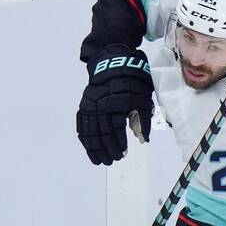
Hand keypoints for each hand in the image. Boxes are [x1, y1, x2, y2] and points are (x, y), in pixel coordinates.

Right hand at [77, 45, 153, 165]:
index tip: (123, 153)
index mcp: (115, 104)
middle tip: (113, 160)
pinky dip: (85, 139)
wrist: (114, 65)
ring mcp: (89, 106)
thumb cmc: (132, 83)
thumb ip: (143, 120)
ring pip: (90, 132)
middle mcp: (100, 106)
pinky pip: (82, 126)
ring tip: (100, 160)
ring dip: (95, 148)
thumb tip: (143, 140)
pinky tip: (89, 148)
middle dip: (107, 150)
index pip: (115, 129)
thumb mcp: (143, 98)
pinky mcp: (84, 106)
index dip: (119, 144)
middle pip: (101, 134)